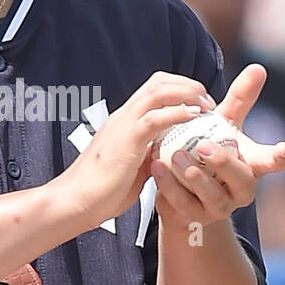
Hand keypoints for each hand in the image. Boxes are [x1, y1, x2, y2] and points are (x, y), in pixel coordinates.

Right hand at [57, 71, 212, 228]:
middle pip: (159, 82)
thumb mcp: (133, 166)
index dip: (180, 88)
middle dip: (188, 85)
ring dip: (186, 94)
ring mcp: (123, 125)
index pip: (154, 88)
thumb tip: (168, 155)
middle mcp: (124, 116)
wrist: (76, 201)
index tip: (199, 101)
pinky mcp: (126, 140)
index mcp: (125, 121)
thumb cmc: (103, 190)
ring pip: (157, 92)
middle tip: (208, 99)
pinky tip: (194, 116)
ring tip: (206, 104)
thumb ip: (149, 155)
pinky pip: (154, 118)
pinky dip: (177, 112)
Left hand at [151, 64, 284, 233]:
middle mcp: (242, 189)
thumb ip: (241, 98)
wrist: (184, 187)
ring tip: (176, 157)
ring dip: (193, 176)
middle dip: (223, 163)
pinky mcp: (195, 217)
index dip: (280, 158)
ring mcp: (219, 207)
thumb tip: (259, 67)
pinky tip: (157, 166)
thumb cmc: (211, 147)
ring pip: (211, 196)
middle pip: (240, 179)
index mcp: (253, 165)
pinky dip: (169, 185)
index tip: (282, 149)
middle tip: (203, 145)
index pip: (274, 163)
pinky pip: (182, 203)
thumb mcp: (225, 123)